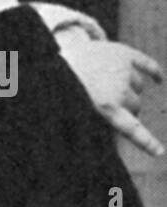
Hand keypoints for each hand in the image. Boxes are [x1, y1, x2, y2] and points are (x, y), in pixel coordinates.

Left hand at [61, 38, 163, 156]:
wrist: (50, 59)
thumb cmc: (58, 90)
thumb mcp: (72, 112)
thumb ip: (91, 126)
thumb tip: (108, 141)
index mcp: (104, 107)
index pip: (131, 129)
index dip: (146, 142)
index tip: (159, 152)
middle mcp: (118, 90)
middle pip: (136, 105)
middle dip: (129, 108)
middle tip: (111, 105)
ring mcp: (122, 70)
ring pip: (138, 86)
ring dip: (130, 90)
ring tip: (107, 86)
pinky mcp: (123, 53)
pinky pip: (146, 64)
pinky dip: (153, 71)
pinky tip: (158, 79)